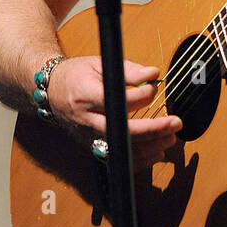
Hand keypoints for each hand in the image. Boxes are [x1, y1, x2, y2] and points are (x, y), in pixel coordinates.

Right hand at [45, 56, 181, 171]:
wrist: (51, 92)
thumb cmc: (76, 76)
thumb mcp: (99, 64)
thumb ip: (128, 70)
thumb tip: (153, 74)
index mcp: (86, 96)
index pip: (120, 101)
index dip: (143, 95)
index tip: (154, 86)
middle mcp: (87, 121)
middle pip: (123, 132)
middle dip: (154, 129)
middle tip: (175, 122)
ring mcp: (89, 138)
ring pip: (123, 151)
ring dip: (151, 147)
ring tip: (171, 136)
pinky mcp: (92, 148)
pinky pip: (118, 162)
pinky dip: (140, 161)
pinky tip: (157, 152)